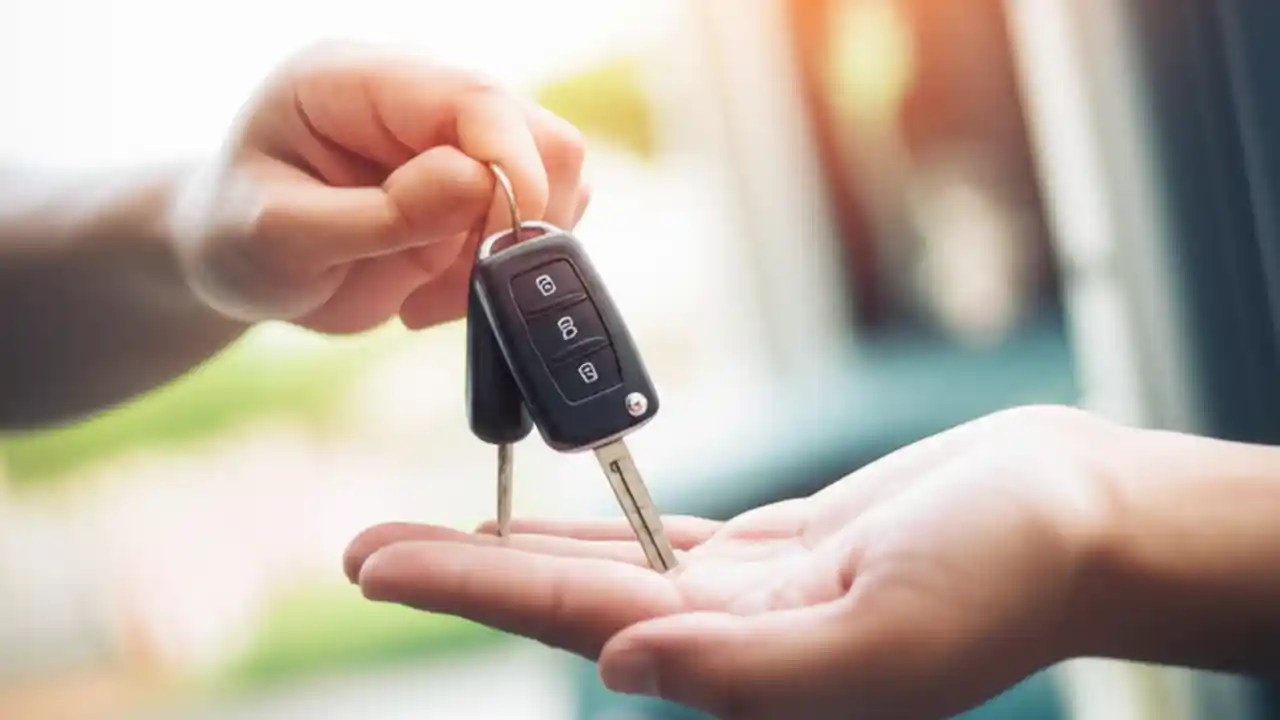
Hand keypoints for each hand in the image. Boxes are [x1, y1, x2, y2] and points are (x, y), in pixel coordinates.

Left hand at [170, 42, 587, 332]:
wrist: (241, 264)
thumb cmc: (240, 241)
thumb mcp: (281, 239)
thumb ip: (380, 214)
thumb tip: (481, 183)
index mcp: (355, 79)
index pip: (476, 97)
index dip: (510, 168)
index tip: (500, 245)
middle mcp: (419, 92)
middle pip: (537, 134)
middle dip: (516, 223)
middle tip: (448, 282)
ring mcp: (456, 136)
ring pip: (554, 178)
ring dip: (509, 253)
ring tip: (430, 292)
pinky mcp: (479, 180)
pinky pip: (538, 218)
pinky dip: (505, 268)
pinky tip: (439, 288)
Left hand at [344, 406, 1123, 718]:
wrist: (1080, 517)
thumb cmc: (1008, 575)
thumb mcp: (887, 633)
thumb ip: (752, 669)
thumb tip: (622, 668)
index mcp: (745, 663)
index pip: (572, 623)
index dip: (467, 591)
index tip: (376, 563)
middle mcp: (732, 635)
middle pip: (564, 596)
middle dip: (460, 572)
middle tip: (361, 545)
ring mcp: (753, 591)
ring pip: (606, 561)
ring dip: (518, 541)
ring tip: (439, 526)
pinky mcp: (782, 547)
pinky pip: (667, 533)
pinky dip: (604, 520)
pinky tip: (559, 516)